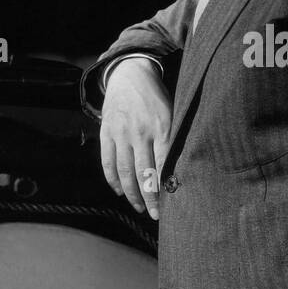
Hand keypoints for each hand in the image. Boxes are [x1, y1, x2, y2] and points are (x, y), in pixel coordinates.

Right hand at [99, 58, 172, 219]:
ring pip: (124, 171)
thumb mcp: (173, 112)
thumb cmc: (157, 97)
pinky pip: (107, 161)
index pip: (163, 165)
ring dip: (131, 193)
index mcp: (161, 127)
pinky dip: (112, 179)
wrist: (130, 73)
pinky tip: (120, 191)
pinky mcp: (107, 131)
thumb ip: (174, 139)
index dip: (164, 188)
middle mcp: (139, 132)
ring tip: (139, 207)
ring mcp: (120, 132)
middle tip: (154, 215)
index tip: (169, 207)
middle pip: (143, 173)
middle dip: (149, 197)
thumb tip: (181, 170)